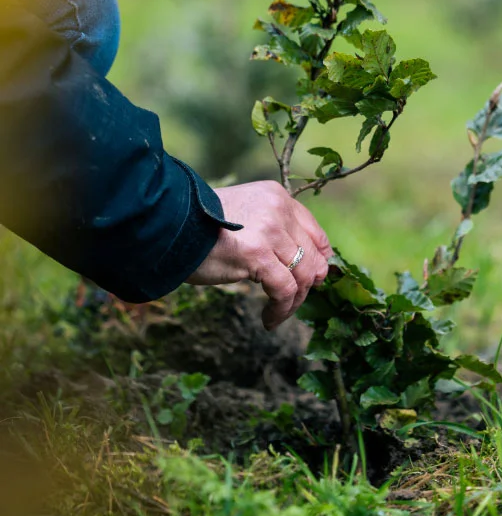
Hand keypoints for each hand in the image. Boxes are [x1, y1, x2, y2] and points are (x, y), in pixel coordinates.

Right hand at [187, 180, 332, 329]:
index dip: (318, 260)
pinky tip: (268, 318)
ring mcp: (269, 230)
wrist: (169, 225)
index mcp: (277, 197)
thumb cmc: (201, 226)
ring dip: (294, 302)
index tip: (312, 280)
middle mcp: (278, 209)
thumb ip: (272, 230)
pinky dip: (281, 309)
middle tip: (290, 302)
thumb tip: (303, 264)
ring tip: (276, 313)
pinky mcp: (257, 253)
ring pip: (303, 275)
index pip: (314, 232)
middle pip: (312, 256)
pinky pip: (284, 290)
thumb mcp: (244, 215)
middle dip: (306, 285)